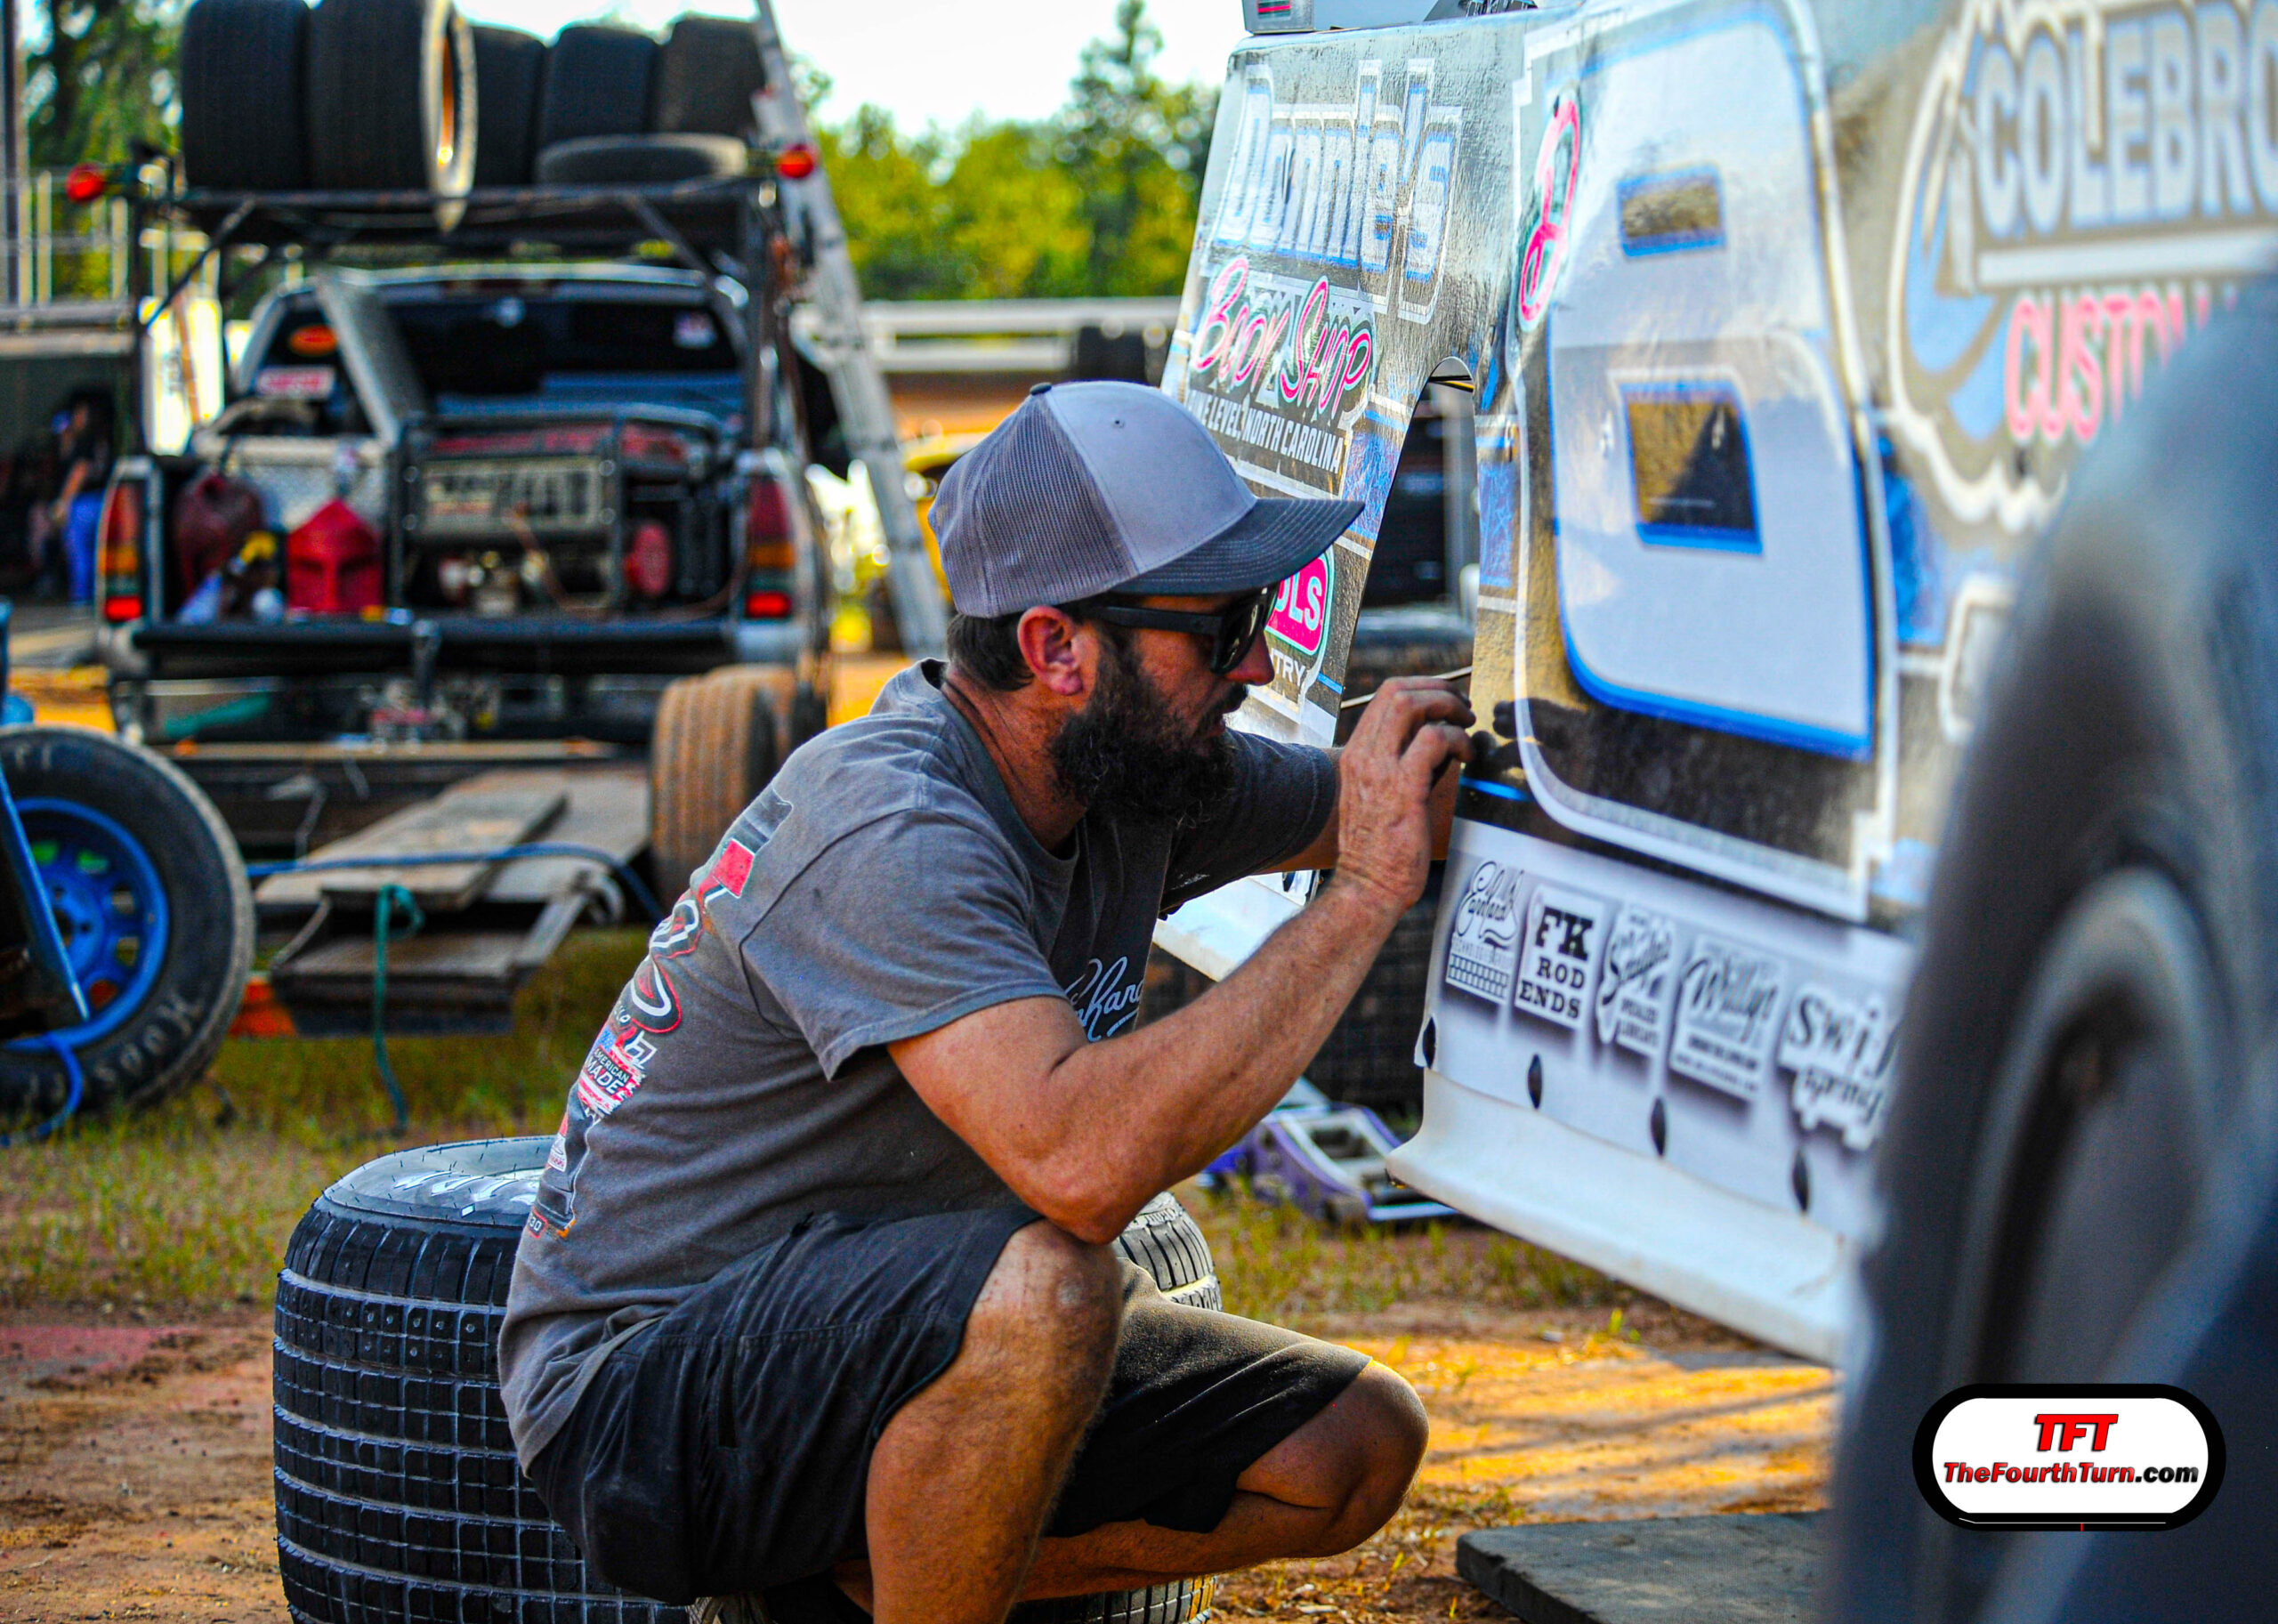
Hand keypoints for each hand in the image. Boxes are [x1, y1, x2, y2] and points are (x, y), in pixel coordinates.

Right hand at [1329, 677, 1472, 919]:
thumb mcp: (1381, 796)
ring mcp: (1379, 769)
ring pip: (1412, 705)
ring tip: (1468, 727)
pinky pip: (1434, 739)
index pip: (1385, 696)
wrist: (1367, 887)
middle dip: (1438, 689)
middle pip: (1397, 690)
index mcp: (1357, 754)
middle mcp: (1363, 754)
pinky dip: (1458, 740)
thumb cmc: (1380, 850)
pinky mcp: (1403, 786)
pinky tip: (1468, 757)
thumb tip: (1437, 742)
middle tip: (1464, 708)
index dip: (1422, 688)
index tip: (1447, 702)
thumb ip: (1403, 765)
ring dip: (1449, 708)